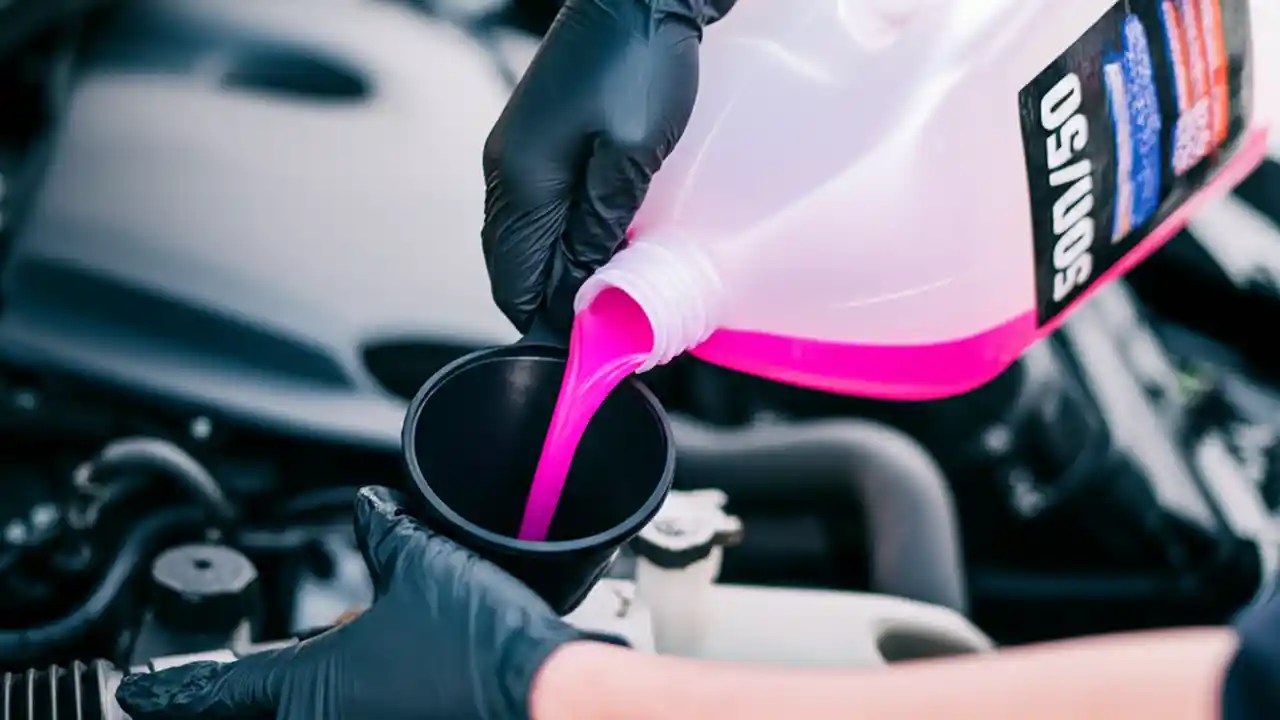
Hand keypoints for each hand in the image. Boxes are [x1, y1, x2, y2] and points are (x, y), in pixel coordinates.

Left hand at [116, 486, 595, 718]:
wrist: (549, 702)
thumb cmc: (487, 647)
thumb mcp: (426, 564)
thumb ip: (384, 531)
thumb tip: (371, 506)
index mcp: (310, 688)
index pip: (214, 691)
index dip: (168, 689)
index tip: (139, 692)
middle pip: (259, 712)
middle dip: (250, 693)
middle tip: (249, 676)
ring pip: (313, 715)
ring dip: (316, 694)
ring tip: (364, 661)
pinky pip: (357, 719)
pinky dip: (358, 701)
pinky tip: (397, 686)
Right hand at [482, 0, 735, 332]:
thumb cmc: (640, 65)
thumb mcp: (630, 157)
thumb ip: (600, 226)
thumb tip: (582, 286)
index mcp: (520, 183)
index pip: (515, 282)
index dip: (546, 325)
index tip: (585, 353)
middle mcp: (505, 173)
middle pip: (513, 267)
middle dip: (550, 304)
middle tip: (601, 331)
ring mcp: (515, 155)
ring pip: (524, 241)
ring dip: (557, 273)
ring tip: (605, 297)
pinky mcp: (534, 141)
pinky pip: (536, 211)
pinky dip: (560, 241)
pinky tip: (598, 248)